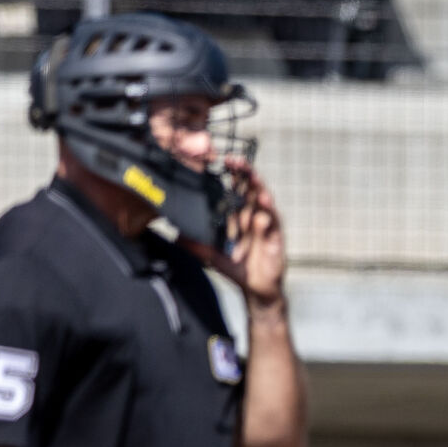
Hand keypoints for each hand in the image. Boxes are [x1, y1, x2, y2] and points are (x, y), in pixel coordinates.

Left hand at [188, 160, 286, 308]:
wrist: (254, 287)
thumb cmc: (234, 266)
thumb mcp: (209, 253)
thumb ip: (193, 243)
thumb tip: (171, 233)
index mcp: (237, 212)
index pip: (234, 186)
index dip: (229, 172)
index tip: (221, 159)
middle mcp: (252, 212)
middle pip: (250, 186)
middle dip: (245, 172)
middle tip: (237, 160)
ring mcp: (266, 223)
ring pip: (264, 199)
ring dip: (259, 188)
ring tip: (253, 178)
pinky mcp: (276, 236)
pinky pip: (273, 223)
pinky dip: (268, 217)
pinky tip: (261, 213)